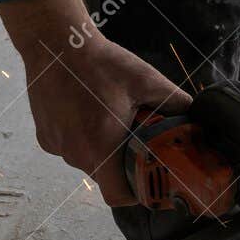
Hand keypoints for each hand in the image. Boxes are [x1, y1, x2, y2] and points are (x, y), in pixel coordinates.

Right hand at [0, 0, 189, 205]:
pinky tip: (87, 113)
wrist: (55, 43)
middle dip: (121, 165)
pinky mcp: (44, 137)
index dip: (135, 194)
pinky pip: (69, 148)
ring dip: (100, 150)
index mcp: (101, 146)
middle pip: (104, 177)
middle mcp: (75, 153)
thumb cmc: (101, 63)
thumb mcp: (146, 80)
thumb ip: (174, 101)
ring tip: (109, 121)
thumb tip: (195, 113)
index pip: (117, 195)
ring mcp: (56, 146)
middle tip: (133, 141)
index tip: (147, 180)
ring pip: (86, 161)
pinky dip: (81, 138)